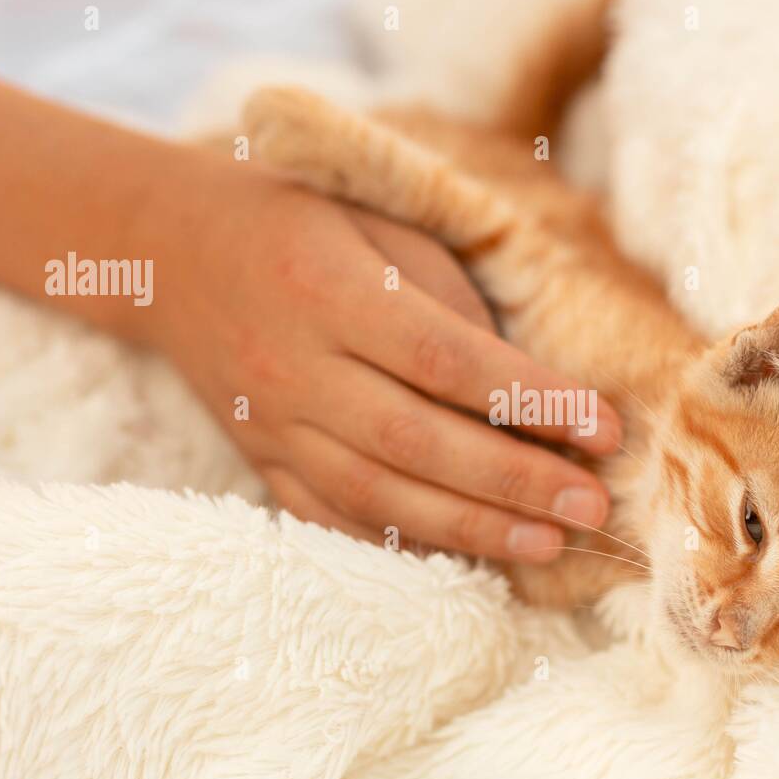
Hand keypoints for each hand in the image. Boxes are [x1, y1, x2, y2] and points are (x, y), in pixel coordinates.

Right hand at [151, 180, 622, 561]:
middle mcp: (295, 367)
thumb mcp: (379, 223)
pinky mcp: (260, 461)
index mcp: (329, 290)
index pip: (447, 360)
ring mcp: (271, 425)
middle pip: (417, 442)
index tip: (606, 429)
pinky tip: (465, 555)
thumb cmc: (300, 222)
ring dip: (470, 527)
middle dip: (514, 482)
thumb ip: (450, 299)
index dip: (533, 401)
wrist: (172, 253)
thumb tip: (527, 387)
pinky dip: (401, 542)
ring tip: (545, 545)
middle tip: (591, 505)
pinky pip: (332, 518)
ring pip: (377, 494)